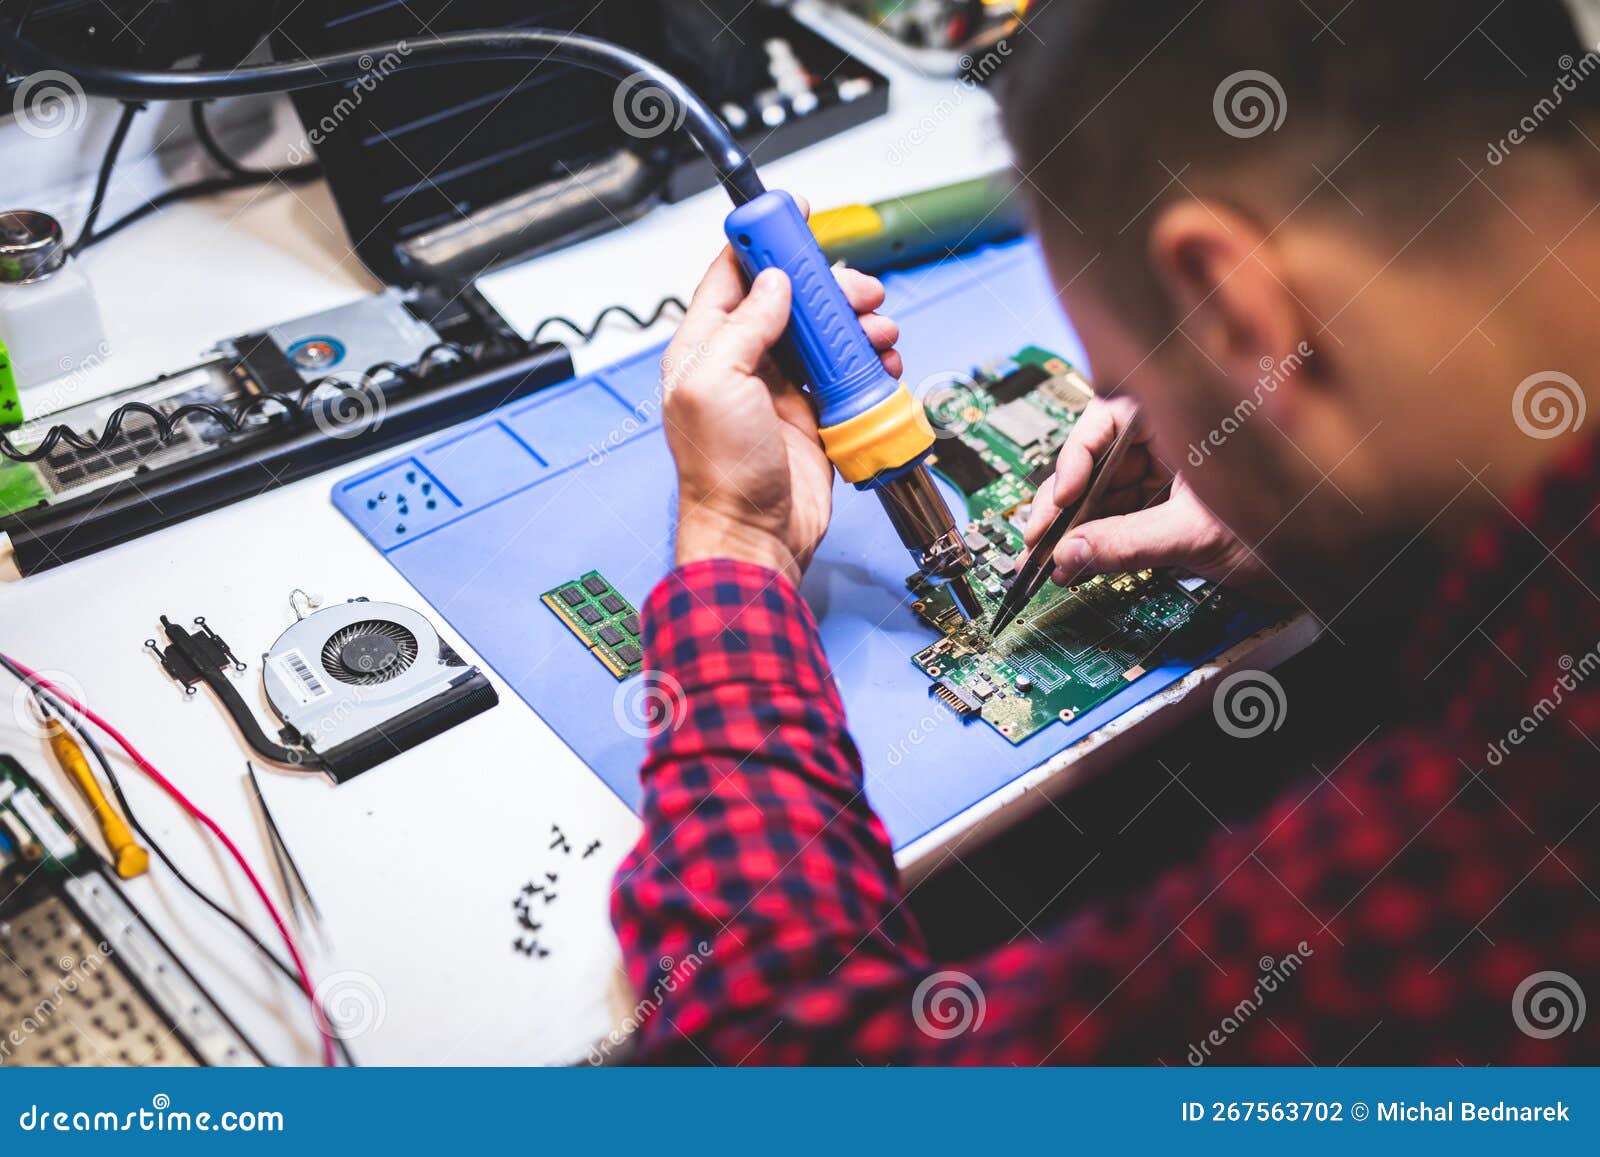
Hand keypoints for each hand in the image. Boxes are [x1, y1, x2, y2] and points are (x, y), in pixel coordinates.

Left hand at [663, 246, 901, 587]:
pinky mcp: (817, 412)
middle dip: (828, 286)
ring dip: (857, 324)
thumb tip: (773, 284)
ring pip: (827, 332)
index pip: (733, 273)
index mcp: (707, 347)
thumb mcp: (715, 385)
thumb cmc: (721, 474)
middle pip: (792, 297)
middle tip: (856, 290)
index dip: (761, 238)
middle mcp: (745, 361)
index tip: (790, 214)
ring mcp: (783, 386)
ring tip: (877, 331)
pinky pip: (849, 372)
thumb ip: (742, 327)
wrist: (756, 534)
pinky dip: (870, 363)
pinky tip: (880, 365)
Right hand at [1025, 395, 1277, 594]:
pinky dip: (1098, 537)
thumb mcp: (1197, 537)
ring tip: (1047, 558)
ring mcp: (1173, 468)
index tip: (1060, 499)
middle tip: (1037, 538)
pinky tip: (1075, 560)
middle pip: (1099, 457)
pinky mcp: (1173, 501)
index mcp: (1188, 414)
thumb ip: (1128, 544)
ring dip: (1075, 524)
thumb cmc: (1293, 527)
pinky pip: (1123, 512)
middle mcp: (1175, 433)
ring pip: (1106, 488)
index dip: (1076, 458)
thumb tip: (1070, 554)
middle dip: (1064, 501)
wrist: (1336, 564)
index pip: (1109, 418)